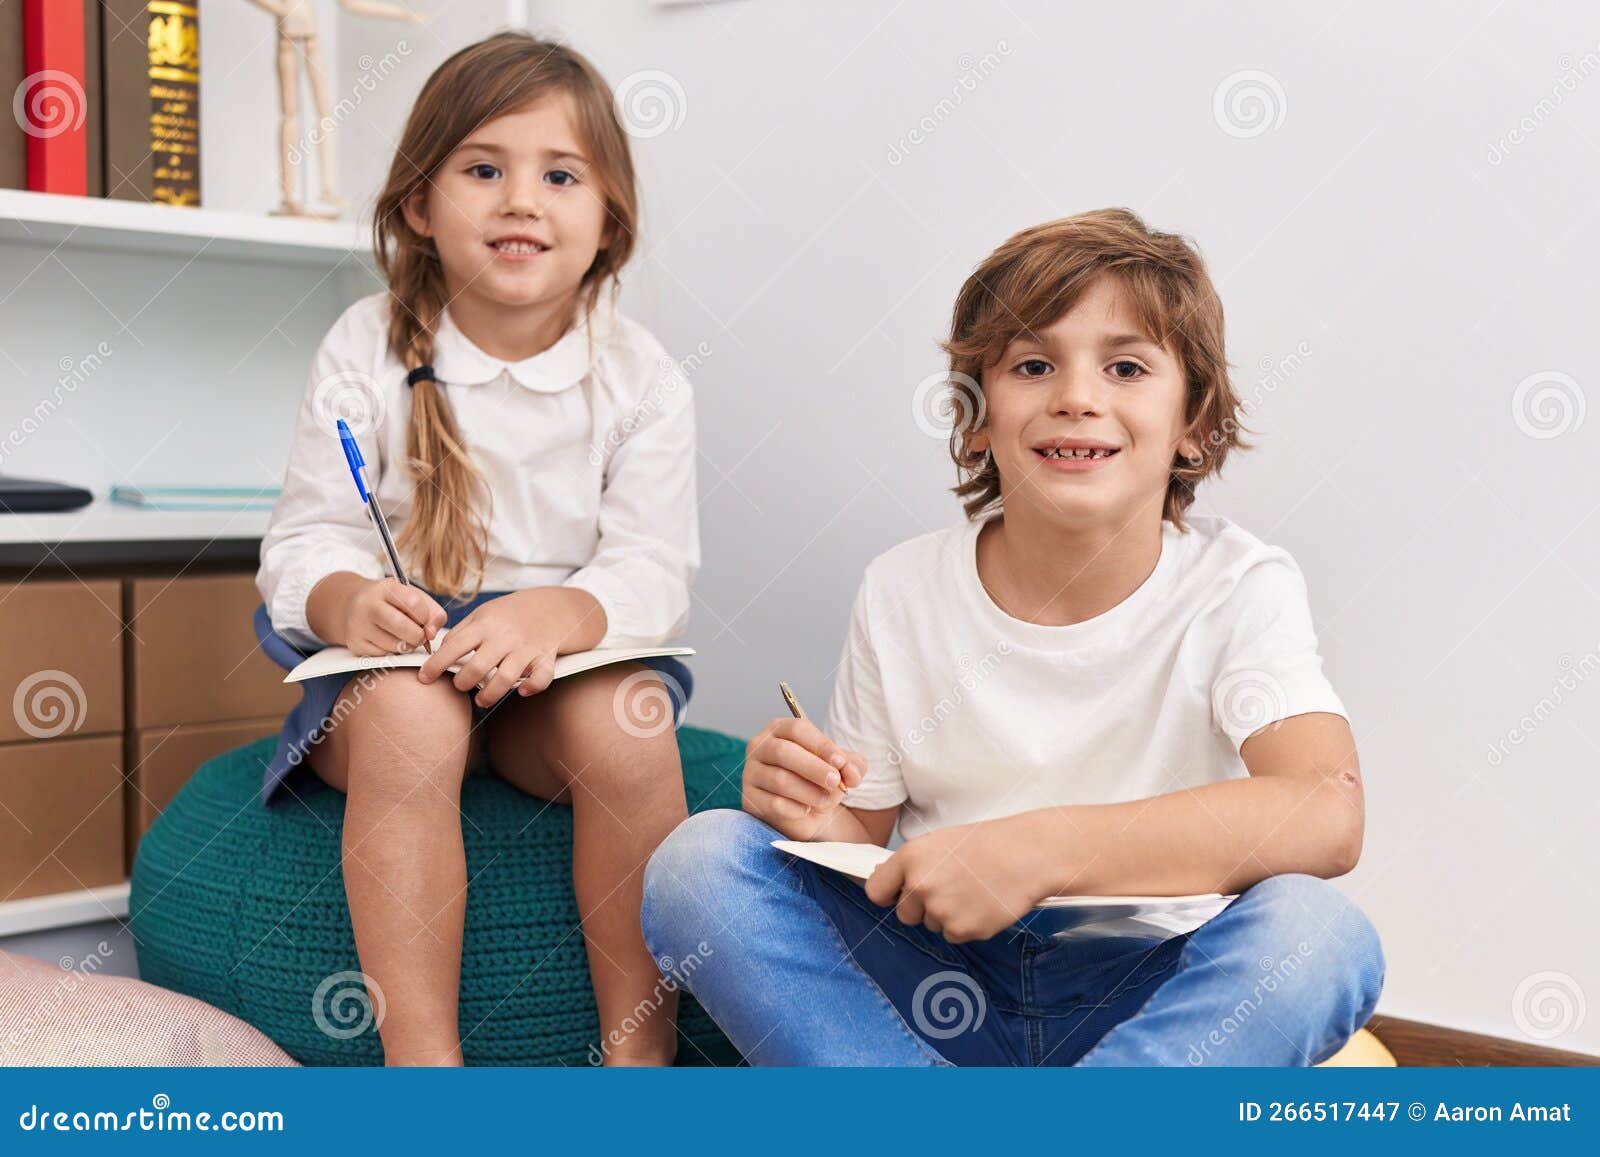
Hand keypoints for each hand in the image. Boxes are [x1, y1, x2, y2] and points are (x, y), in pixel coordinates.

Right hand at [341, 578, 445, 657]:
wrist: (354, 605)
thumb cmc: (391, 602)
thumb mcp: (413, 596)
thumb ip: (432, 612)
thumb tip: (431, 634)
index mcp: (387, 588)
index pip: (414, 603)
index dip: (425, 617)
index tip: (424, 621)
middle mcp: (368, 604)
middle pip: (402, 626)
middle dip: (418, 636)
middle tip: (419, 636)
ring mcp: (359, 625)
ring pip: (394, 645)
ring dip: (406, 646)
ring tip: (403, 637)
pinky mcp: (355, 644)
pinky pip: (383, 655)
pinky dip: (392, 653)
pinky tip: (388, 642)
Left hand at [417, 588, 583, 707]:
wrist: (551, 607)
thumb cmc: (510, 614)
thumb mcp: (482, 614)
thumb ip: (460, 633)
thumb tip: (438, 653)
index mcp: (486, 624)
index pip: (454, 646)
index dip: (435, 664)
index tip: (423, 678)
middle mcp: (505, 637)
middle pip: (478, 667)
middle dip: (463, 683)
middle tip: (460, 686)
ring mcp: (527, 648)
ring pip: (505, 678)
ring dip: (489, 694)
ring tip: (481, 700)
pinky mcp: (546, 658)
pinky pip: (541, 678)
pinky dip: (531, 687)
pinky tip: (521, 690)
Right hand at [741, 717, 865, 840]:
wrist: (806, 812)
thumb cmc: (819, 781)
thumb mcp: (841, 769)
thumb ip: (851, 765)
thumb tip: (851, 773)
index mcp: (781, 729)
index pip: (798, 729)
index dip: (821, 745)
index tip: (841, 762)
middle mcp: (760, 746)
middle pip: (783, 751)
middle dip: (814, 768)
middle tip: (836, 782)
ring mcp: (751, 772)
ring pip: (779, 779)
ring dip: (809, 792)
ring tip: (826, 800)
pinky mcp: (749, 798)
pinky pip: (773, 803)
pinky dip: (795, 809)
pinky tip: (806, 810)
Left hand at [864, 816, 1047, 942]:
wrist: (1027, 855)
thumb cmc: (987, 844)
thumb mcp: (941, 842)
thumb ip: (912, 864)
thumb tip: (886, 880)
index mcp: (910, 859)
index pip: (876, 890)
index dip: (887, 894)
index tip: (895, 895)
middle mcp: (920, 886)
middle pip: (904, 914)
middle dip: (921, 907)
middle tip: (950, 889)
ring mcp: (941, 910)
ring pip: (931, 924)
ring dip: (947, 915)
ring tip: (972, 891)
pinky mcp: (963, 930)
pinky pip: (954, 935)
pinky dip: (966, 924)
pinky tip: (982, 904)